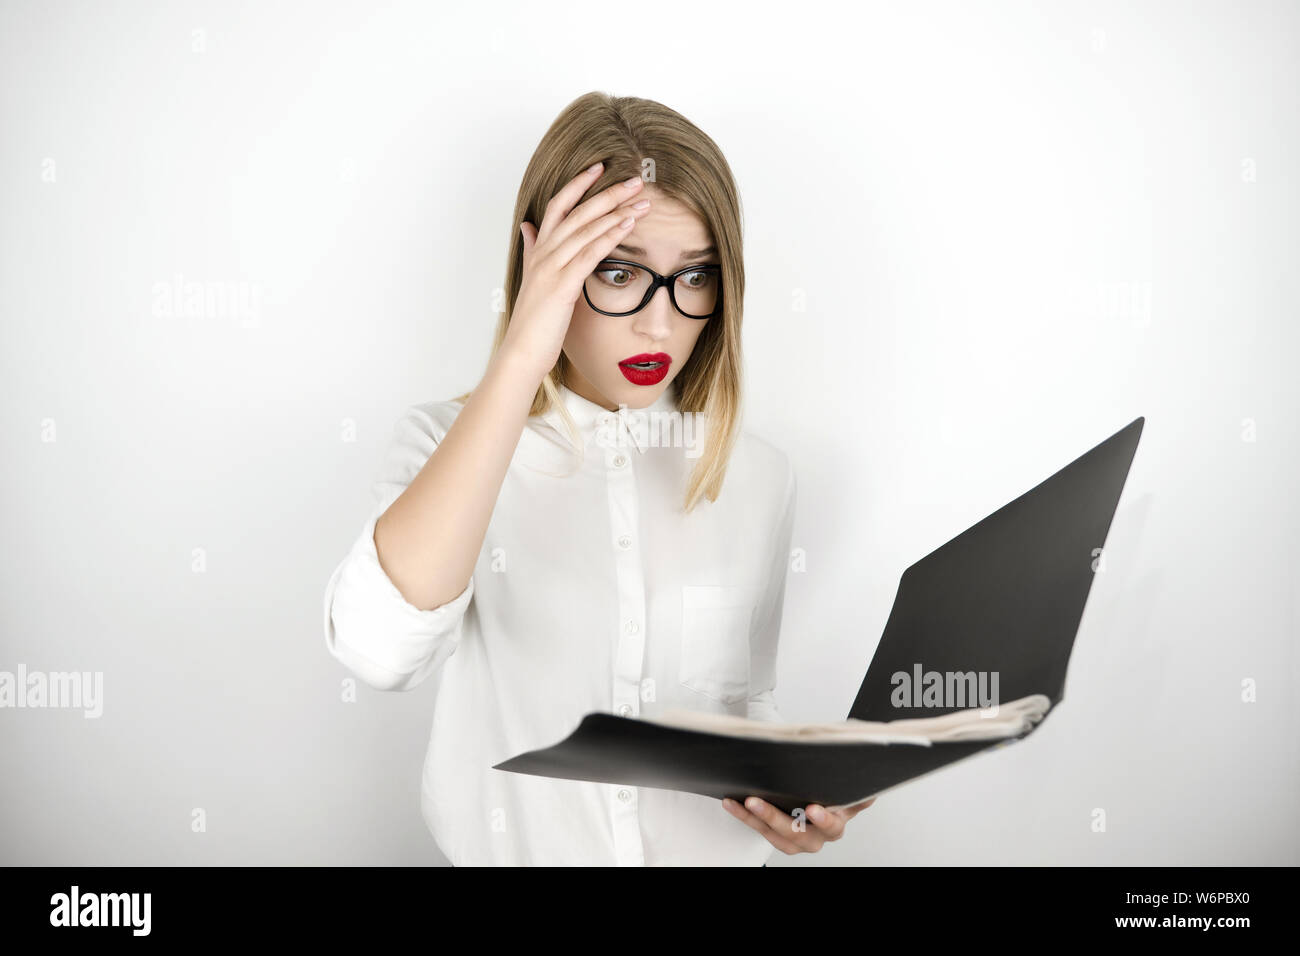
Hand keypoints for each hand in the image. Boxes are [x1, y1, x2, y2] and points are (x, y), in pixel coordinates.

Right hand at [499, 161, 653, 378]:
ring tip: (642, 200)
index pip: (558, 205)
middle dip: (608, 192)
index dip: (578, 184)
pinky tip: (628, 225)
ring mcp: (552, 267)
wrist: (523, 351)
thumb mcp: (533, 279)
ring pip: (587, 229)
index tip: (600, 167)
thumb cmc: (534, 320)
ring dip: (617, 211)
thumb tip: (529, 227)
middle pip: (578, 211)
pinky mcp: (562, 285)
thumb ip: (532, 250)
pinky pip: (589, 253)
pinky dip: (610, 236)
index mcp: (539, 250)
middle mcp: (544, 253)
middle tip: (636, 180)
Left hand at [722, 795, 876, 854]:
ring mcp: (795, 840)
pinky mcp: (776, 835)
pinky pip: (759, 828)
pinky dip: (745, 815)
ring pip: (773, 833)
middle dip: (774, 817)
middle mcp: (815, 837)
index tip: (814, 809)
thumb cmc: (833, 796)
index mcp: (835, 825)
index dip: (823, 819)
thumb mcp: (848, 793)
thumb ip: (857, 794)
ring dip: (753, 818)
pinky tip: (732, 802)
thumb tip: (870, 789)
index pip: (832, 825)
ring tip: (740, 801)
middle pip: (796, 833)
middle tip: (758, 802)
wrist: (821, 805)